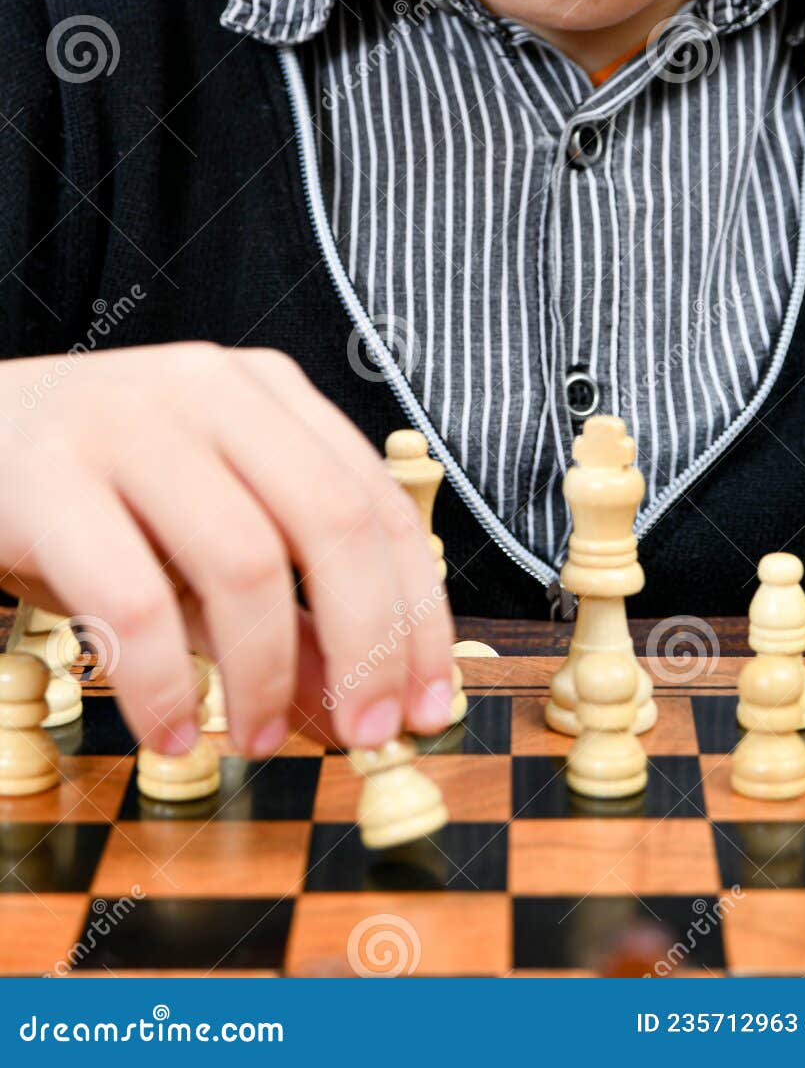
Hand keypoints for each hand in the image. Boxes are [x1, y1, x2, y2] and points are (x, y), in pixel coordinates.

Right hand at [0, 343, 455, 755]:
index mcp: (267, 392)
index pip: (376, 501)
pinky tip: (171, 730)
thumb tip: (354, 709)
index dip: (420, 613)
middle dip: (369, 643)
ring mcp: (129, 421)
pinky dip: (163, 684)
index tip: (430, 707)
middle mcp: (211, 389)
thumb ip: (280, 616)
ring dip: (267, 672)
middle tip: (369, 735)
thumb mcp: (198, 547)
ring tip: (259, 741)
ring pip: (243, 559)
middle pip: (333, 520)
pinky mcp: (48, 476)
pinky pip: (132, 598)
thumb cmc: (90, 499)